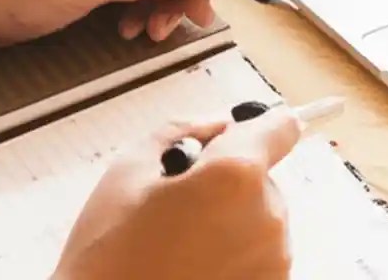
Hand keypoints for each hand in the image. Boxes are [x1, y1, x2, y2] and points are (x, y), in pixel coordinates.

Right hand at [53, 109, 300, 279]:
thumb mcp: (128, 173)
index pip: (280, 127)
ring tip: (179, 247)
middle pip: (261, 178)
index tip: (246, 131)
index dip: (261, 125)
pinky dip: (236, 256)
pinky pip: (260, 255)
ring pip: (261, 218)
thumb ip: (181, 130)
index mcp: (236, 175)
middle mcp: (269, 216)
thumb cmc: (108, 256)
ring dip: (232, 222)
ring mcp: (275, 259)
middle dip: (228, 183)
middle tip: (179, 208)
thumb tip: (219, 123)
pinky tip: (195, 268)